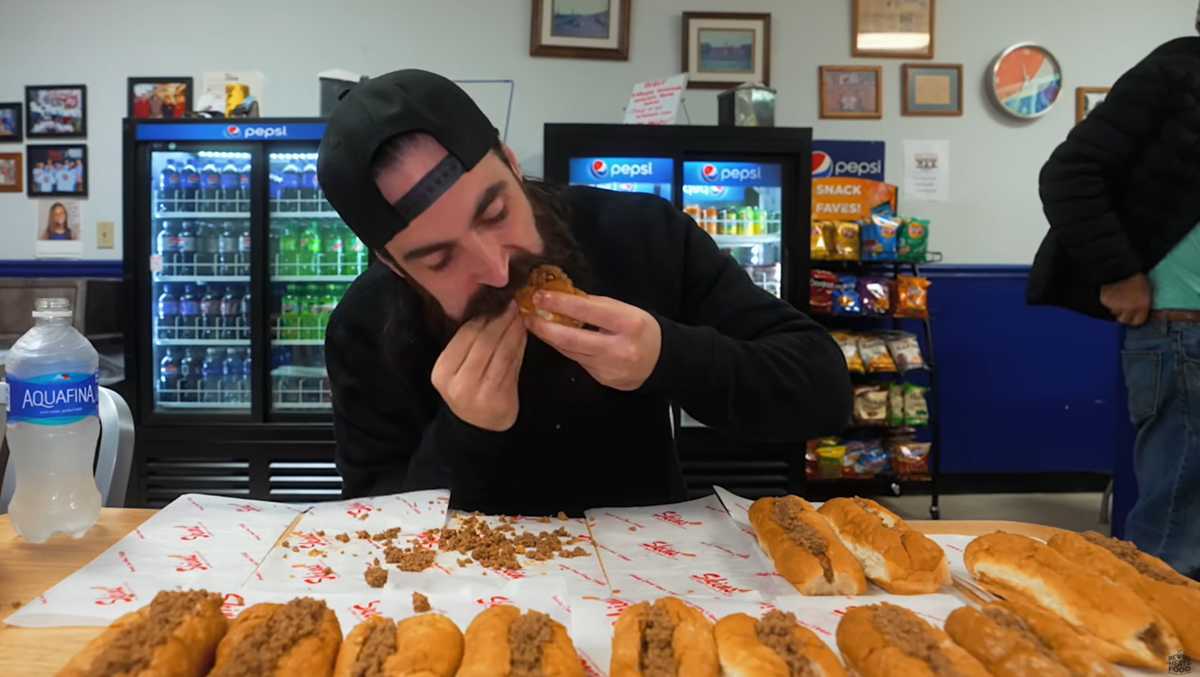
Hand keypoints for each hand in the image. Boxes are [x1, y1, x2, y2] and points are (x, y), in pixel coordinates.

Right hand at [431, 303, 526, 430]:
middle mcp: (459, 383)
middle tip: (513, 303)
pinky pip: (512, 365)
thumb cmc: (469, 389)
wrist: (478, 426)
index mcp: (443, 371)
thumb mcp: (459, 368)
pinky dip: (519, 345)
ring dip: (513, 330)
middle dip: (500, 320)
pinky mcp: (500, 398)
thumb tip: (491, 309)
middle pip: (484, 342)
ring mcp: (480, 392)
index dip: (483, 317)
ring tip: (520, 315)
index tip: (497, 302)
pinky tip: (523, 333)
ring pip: (500, 352)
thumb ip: (472, 342)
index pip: (465, 336)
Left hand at [524, 292, 661, 390]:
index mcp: (628, 323)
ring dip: (550, 337)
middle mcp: (619, 348)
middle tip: (527, 315)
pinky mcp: (603, 379)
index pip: (588, 310)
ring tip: (535, 323)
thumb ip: (596, 305)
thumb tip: (563, 297)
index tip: (540, 296)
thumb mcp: (626, 310)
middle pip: (572, 338)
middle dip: (544, 327)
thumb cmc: (641, 329)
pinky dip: (564, 348)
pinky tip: (555, 338)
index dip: (560, 303)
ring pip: (571, 351)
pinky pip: (578, 360)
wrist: (661, 361)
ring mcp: (610, 368)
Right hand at [1100, 273, 1151, 325]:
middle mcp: (1131, 308)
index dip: (1133, 318)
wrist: (1121, 266)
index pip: (1138, 321)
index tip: (1131, 314)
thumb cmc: (1134, 276)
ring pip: (1113, 313)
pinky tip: (1109, 293)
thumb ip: (1142, 304)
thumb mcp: (1144, 290)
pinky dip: (1106, 301)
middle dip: (1121, 314)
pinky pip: (1105, 306)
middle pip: (1123, 320)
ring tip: (1115, 296)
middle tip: (1120, 306)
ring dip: (1113, 307)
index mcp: (1143, 305)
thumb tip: (1137, 314)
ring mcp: (1117, 306)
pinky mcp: (1106, 301)